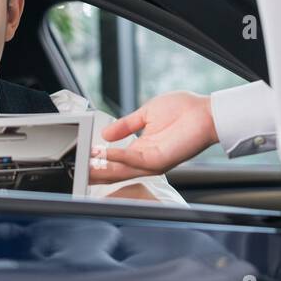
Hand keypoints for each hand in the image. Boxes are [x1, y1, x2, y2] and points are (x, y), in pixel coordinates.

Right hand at [88, 90, 217, 182]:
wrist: (205, 112)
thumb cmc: (183, 110)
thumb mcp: (145, 114)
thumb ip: (125, 125)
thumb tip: (104, 133)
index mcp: (141, 148)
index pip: (114, 159)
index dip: (97, 158)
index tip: (81, 154)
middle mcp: (145, 159)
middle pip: (115, 170)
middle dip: (95, 169)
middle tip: (75, 167)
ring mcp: (152, 162)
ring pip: (121, 170)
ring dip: (102, 166)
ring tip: (84, 163)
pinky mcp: (160, 160)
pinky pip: (134, 160)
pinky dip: (118, 157)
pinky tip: (104, 152)